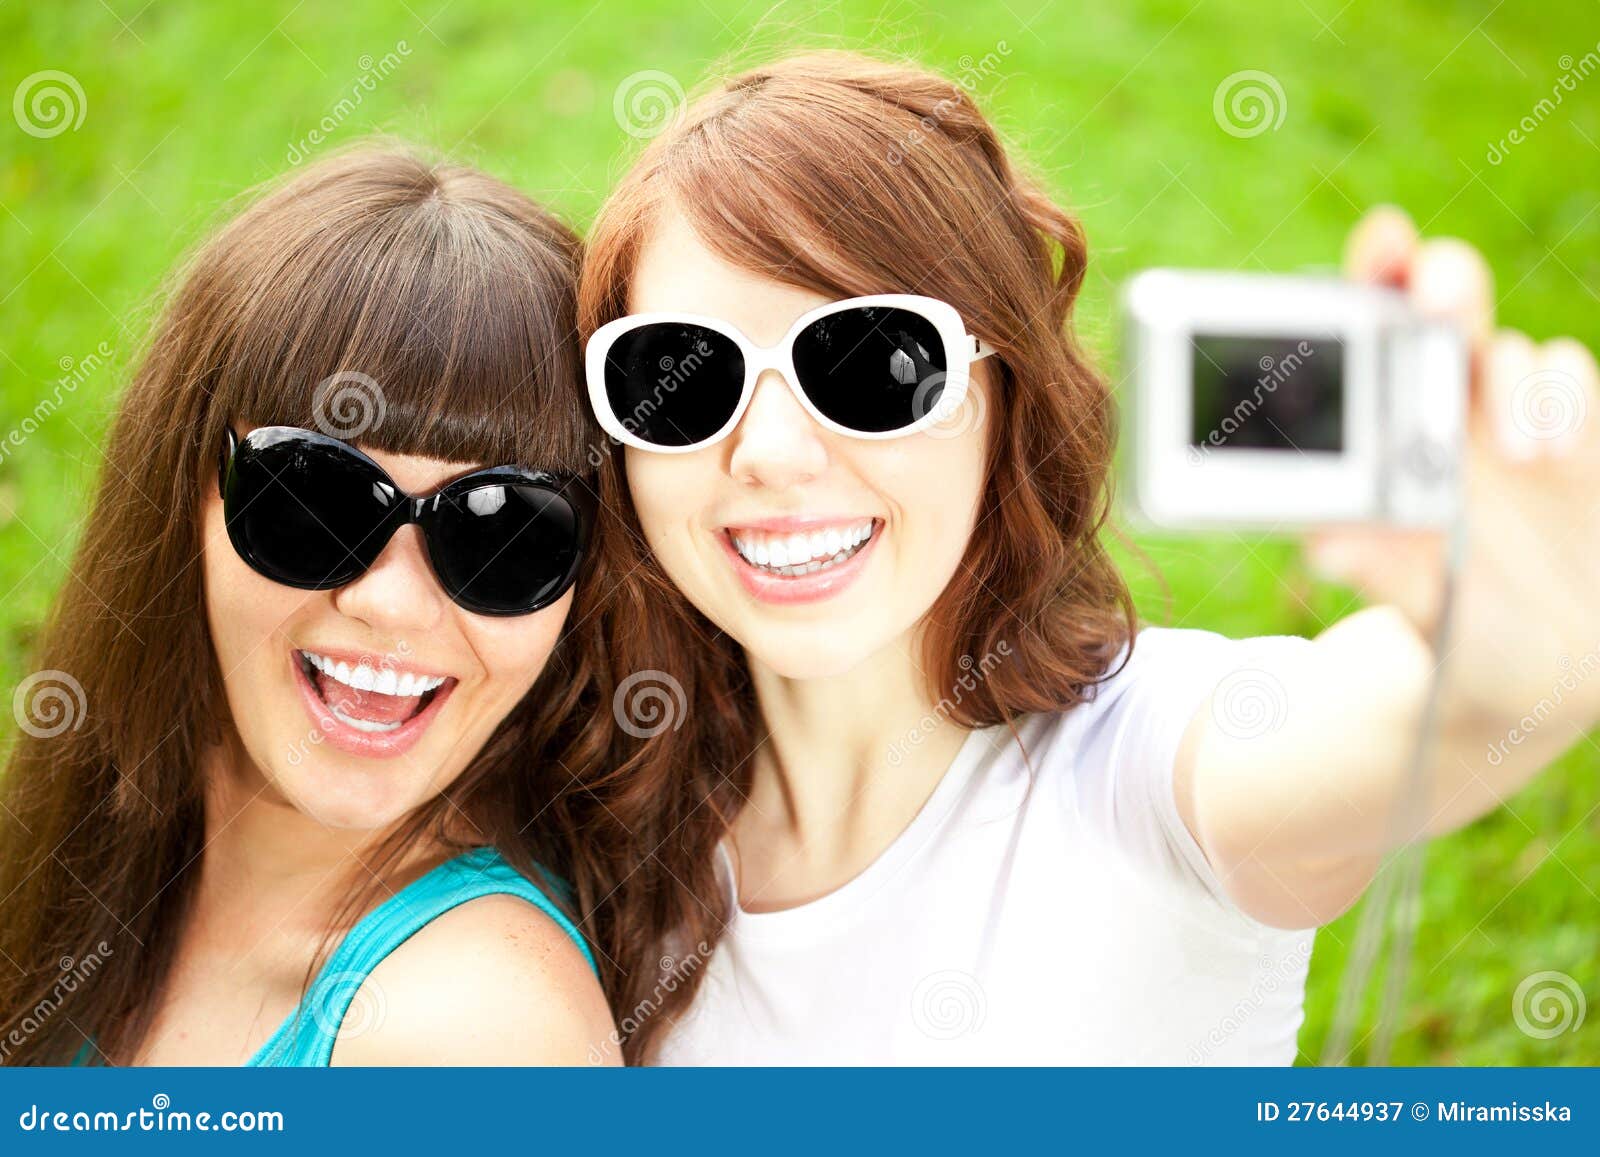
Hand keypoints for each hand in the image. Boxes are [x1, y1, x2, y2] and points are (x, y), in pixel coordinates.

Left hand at [1305, 207, 1599, 742]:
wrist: (1542, 667)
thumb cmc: (1459, 627)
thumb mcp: (1417, 603)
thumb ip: (1379, 569)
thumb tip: (1324, 545)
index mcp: (1383, 434)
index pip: (1372, 330)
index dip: (1375, 274)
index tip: (1382, 244)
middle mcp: (1443, 410)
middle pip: (1444, 307)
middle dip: (1444, 282)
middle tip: (1438, 304)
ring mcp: (1510, 419)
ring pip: (1510, 347)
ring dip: (1514, 385)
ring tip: (1520, 457)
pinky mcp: (1573, 435)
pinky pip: (1571, 376)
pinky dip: (1564, 398)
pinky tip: (1555, 452)